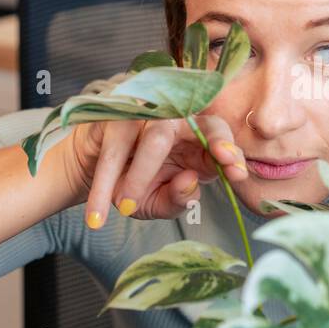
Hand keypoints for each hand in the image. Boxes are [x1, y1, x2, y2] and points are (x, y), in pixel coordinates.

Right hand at [62, 114, 248, 227]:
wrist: (92, 169)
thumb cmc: (136, 184)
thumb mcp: (160, 201)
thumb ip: (180, 198)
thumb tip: (190, 182)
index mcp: (195, 137)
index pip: (217, 133)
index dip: (228, 149)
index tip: (235, 172)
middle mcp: (173, 119)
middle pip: (190, 130)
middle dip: (188, 155)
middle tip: (185, 185)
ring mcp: (144, 113)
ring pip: (152, 140)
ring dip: (138, 177)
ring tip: (125, 208)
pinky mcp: (114, 116)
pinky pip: (113, 150)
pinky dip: (104, 183)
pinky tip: (97, 214)